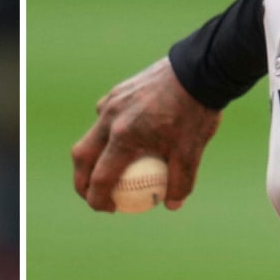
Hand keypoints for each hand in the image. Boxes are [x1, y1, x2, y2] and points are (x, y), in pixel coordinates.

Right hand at [71, 57, 220, 211]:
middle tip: (94, 194)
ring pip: (91, 134)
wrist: (198, 70)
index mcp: (124, 137)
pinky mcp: (118, 91)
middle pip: (82, 156)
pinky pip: (105, 116)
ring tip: (107, 168)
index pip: (100, 177)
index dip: (97, 199)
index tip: (106, 209)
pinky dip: (108, 133)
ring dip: (93, 155)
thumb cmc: (195, 112)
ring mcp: (111, 102)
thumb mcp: (191, 152)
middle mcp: (110, 119)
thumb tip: (171, 205)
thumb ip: (180, 181)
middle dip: (81, 180)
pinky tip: (125, 138)